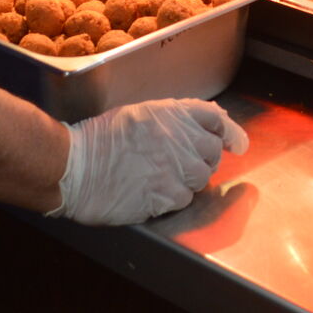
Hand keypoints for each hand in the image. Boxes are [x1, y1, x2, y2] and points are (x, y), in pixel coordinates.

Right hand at [49, 99, 248, 224]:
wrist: (76, 166)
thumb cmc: (100, 140)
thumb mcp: (140, 114)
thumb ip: (175, 117)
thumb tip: (211, 118)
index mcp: (172, 113)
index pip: (215, 119)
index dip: (229, 132)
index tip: (236, 143)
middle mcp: (179, 137)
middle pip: (212, 152)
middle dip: (203, 159)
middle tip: (181, 165)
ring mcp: (175, 167)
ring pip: (201, 178)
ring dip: (187, 180)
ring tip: (160, 178)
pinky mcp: (167, 194)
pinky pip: (184, 199)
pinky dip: (173, 198)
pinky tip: (151, 192)